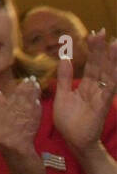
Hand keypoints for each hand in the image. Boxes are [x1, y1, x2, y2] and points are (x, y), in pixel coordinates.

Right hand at [0, 79, 44, 173]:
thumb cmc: (17, 155)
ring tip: (36, 86)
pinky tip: (38, 103)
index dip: (16, 92)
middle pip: (13, 107)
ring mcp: (8, 139)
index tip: (24, 80)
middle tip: (31, 79)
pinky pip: (28, 125)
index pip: (6, 105)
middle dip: (23, 92)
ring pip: (21, 114)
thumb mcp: (8, 132)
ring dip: (30, 99)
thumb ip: (1, 113)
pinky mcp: (19, 146)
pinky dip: (34, 113)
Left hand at [55, 29, 116, 154]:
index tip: (93, 34)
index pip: (91, 64)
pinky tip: (115, 68)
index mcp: (86, 86)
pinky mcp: (102, 105)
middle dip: (101, 49)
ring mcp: (101, 96)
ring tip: (115, 44)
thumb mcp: (62, 94)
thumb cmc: (69, 120)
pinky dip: (112, 79)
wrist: (74, 141)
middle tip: (102, 31)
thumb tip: (65, 58)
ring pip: (108, 74)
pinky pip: (109, 90)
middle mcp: (96, 89)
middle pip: (100, 65)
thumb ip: (64, 77)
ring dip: (111, 59)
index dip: (93, 50)